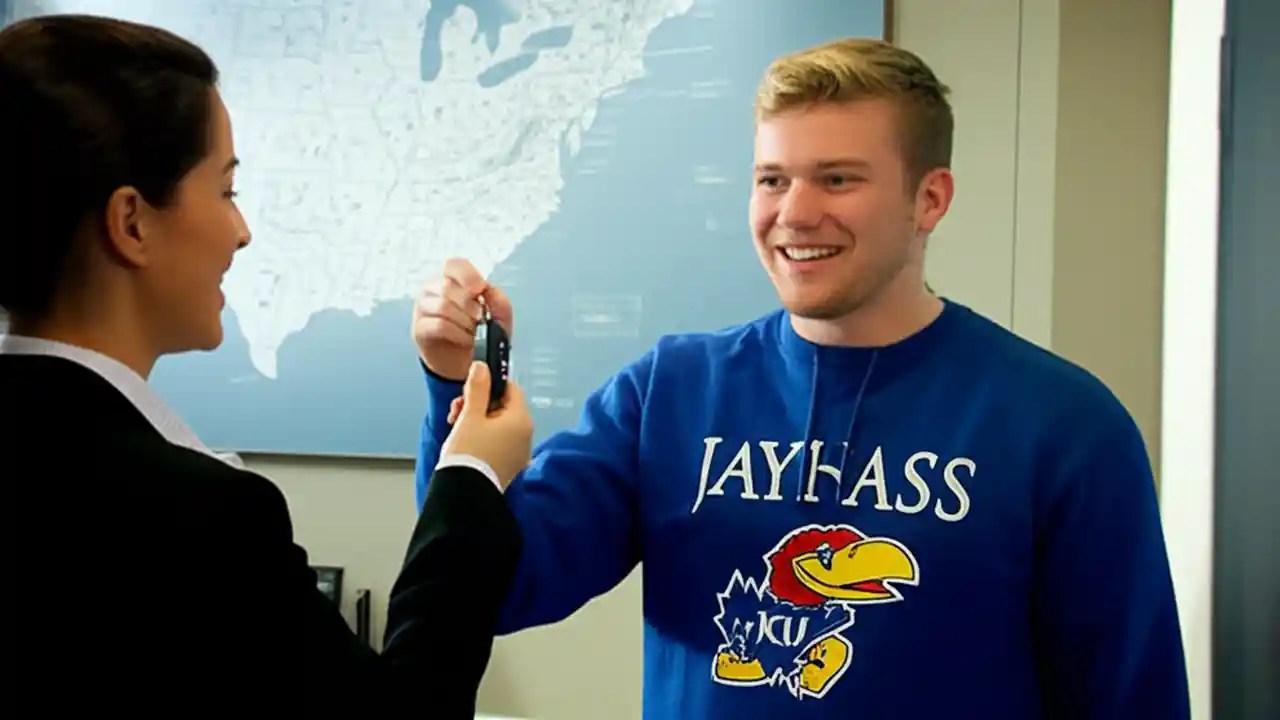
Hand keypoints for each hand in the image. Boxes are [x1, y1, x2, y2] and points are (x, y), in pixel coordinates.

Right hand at [411, 257, 513, 380]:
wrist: (466, 363)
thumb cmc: (480, 334)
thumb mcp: (499, 318)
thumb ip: (499, 301)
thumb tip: (488, 290)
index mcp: (452, 281)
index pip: (454, 265)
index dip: (467, 275)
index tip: (480, 289)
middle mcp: (433, 290)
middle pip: (447, 286)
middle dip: (469, 304)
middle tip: (481, 318)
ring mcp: (423, 309)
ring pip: (441, 305)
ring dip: (464, 320)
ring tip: (474, 332)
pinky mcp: (419, 329)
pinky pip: (437, 325)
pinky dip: (457, 333)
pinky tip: (466, 340)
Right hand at [441, 361, 532, 489]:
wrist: (464, 493)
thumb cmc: (467, 451)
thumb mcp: (470, 415)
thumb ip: (477, 388)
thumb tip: (483, 367)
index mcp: (521, 420)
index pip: (511, 389)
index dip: (490, 384)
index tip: (470, 389)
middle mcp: (526, 436)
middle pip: (503, 407)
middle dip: (478, 404)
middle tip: (457, 410)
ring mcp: (519, 453)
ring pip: (499, 425)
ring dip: (477, 420)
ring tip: (456, 426)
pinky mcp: (509, 465)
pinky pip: (499, 442)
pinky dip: (483, 436)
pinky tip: (464, 441)